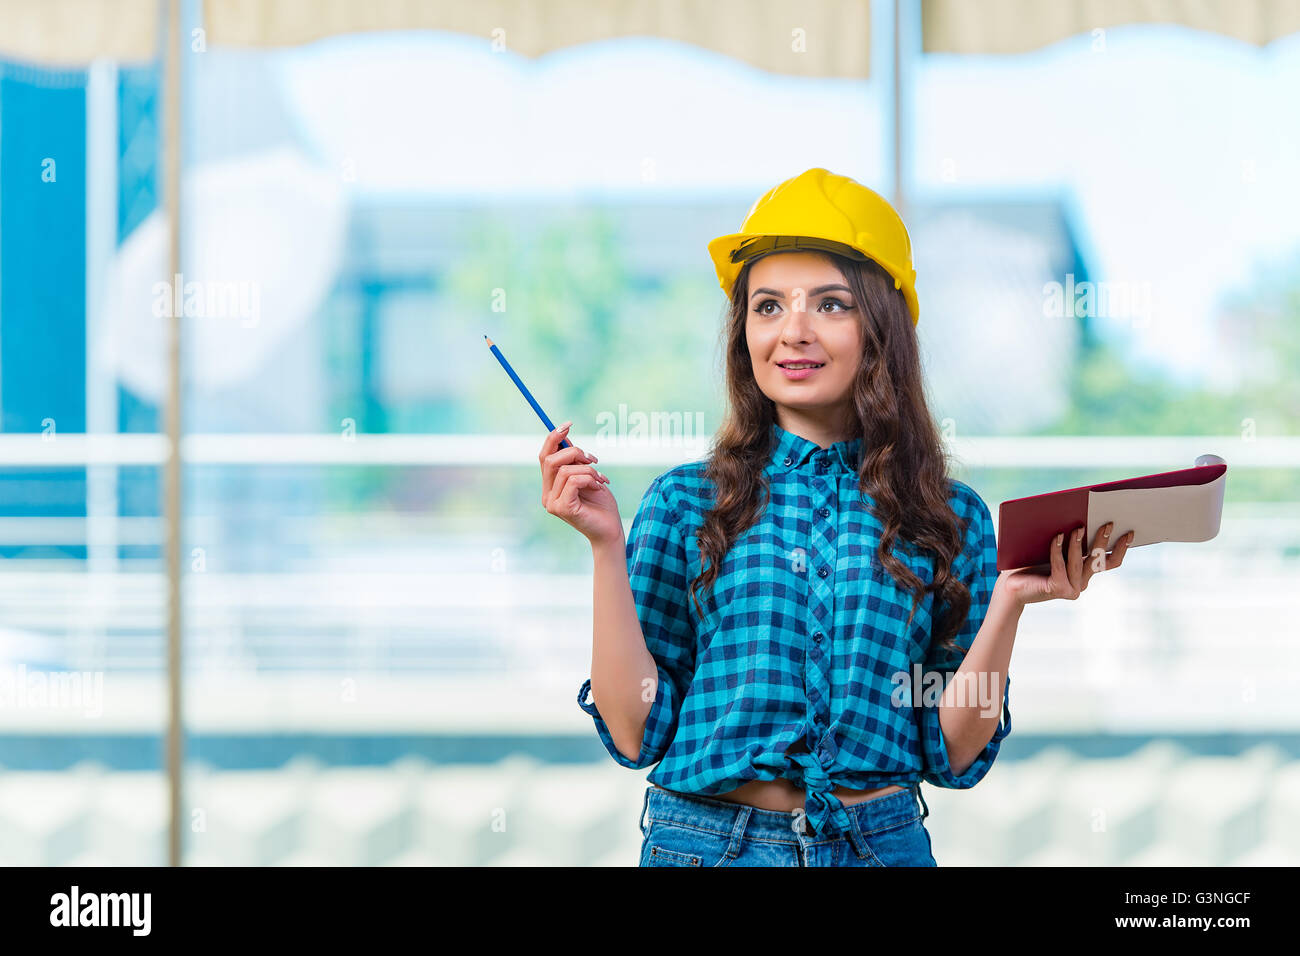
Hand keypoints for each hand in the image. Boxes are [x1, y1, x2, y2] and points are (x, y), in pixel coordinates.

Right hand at [539, 421, 622, 547]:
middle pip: (550, 459)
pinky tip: (600, 487)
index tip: (569, 424)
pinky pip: (573, 480)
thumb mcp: (587, 476)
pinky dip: (589, 479)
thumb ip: (575, 461)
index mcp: (550, 486)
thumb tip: (565, 437)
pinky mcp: (562, 508)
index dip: (553, 438)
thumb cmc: (601, 504)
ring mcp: (552, 503)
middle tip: (594, 459)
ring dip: (588, 469)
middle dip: (575, 452)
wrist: (611, 530)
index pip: (544, 456)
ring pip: (565, 469)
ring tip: (601, 479)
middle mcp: (547, 495)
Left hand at [1002, 522, 1133, 606]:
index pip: (1110, 562)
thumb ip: (1071, 540)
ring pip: (1080, 562)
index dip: (1121, 548)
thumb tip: (1082, 518)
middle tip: (1107, 523)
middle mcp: (1082, 583)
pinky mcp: (1058, 589)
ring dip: (1079, 543)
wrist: (1010, 587)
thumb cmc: (1031, 564)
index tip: (1129, 532)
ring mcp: (1072, 588)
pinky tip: (1057, 536)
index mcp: (1085, 573)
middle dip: (1103, 541)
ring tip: (1078, 527)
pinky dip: (1057, 549)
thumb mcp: (1056, 550)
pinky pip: (1059, 565)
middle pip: (1099, 560)